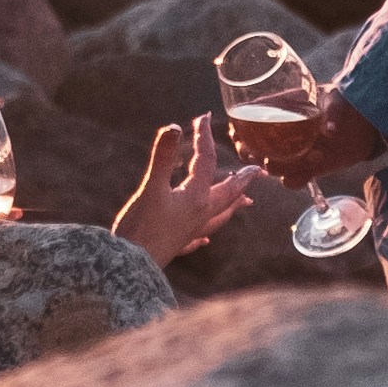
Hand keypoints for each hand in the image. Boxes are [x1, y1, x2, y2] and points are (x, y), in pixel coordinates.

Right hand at [113, 116, 252, 269]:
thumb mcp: (150, 188)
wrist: (129, 268)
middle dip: (242, 180)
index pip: (205, 161)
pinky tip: (205, 239)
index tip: (203, 118)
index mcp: (196, 198)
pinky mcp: (178, 244)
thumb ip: (163, 157)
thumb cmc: (140, 228)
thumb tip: (174, 127)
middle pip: (227, 194)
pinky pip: (199, 237)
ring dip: (233, 206)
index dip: (204, 137)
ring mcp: (191, 231)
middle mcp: (200, 214)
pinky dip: (205, 234)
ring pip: (219, 216)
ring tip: (245, 203)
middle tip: (258, 172)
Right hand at [230, 86, 376, 188]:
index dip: (240, 126)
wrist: (367, 126)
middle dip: (249, 152)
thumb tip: (329, 129)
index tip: (237, 133)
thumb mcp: (339, 100)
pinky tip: (307, 173)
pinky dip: (296, 180)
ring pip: (271, 166)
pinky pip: (291, 181)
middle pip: (252, 146)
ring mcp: (295, 152)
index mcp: (284, 107)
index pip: (251, 116)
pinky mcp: (307, 169)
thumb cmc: (347, 103)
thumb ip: (334, 111)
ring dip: (277, 166)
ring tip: (295, 159)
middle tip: (258, 154)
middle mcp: (284, 133)